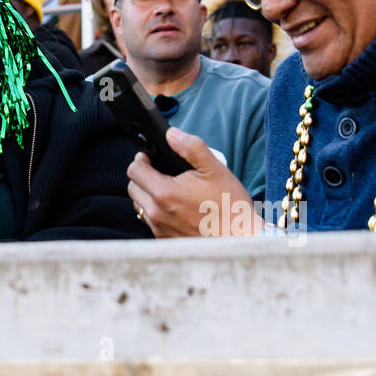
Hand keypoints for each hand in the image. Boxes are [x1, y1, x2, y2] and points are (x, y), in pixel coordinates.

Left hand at [127, 126, 261, 237]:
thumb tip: (171, 134)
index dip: (141, 159)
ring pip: (140, 206)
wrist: (241, 240)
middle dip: (142, 176)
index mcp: (165, 193)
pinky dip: (156, 212)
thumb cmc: (230, 206)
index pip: (134, 171)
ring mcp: (160, 229)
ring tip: (169, 189)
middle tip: (160, 172)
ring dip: (147, 195)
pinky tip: (175, 208)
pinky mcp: (165, 240)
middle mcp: (157, 213)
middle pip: (133, 188)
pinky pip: (150, 222)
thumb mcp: (215, 169)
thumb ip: (191, 147)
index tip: (150, 157)